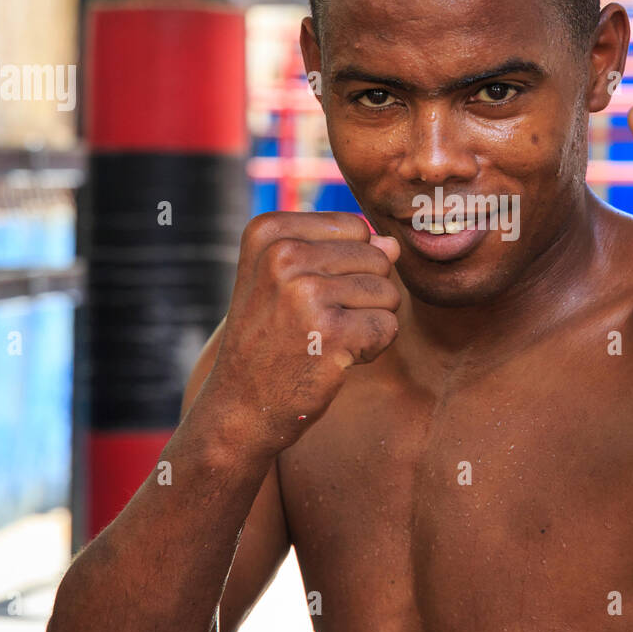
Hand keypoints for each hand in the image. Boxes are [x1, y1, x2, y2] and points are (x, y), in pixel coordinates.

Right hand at [202, 211, 400, 452]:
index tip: (307, 294)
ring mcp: (305, 294)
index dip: (347, 264)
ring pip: (388, 292)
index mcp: (269, 231)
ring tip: (324, 339)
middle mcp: (282, 255)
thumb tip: (392, 244)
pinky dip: (372, 348)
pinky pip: (388, 327)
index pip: (356, 227)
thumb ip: (339, 251)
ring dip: (368, 322)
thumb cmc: (270, 336)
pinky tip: (334, 358)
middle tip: (317, 323)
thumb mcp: (288, 279)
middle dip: (362, 294)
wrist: (240, 404)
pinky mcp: (331, 334)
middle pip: (376, 257)